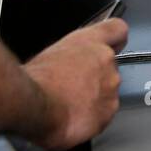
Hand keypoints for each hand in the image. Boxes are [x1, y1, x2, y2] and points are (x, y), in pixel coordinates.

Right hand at [23, 19, 126, 149]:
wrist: (34, 104)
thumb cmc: (35, 79)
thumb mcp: (48, 54)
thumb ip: (68, 55)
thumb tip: (65, 65)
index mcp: (91, 42)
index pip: (117, 30)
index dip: (114, 40)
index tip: (110, 47)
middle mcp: (107, 62)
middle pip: (109, 70)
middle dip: (94, 80)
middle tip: (71, 88)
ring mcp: (111, 88)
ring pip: (107, 95)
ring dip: (93, 101)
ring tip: (67, 106)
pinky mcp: (108, 113)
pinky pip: (102, 117)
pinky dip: (90, 120)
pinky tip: (71, 119)